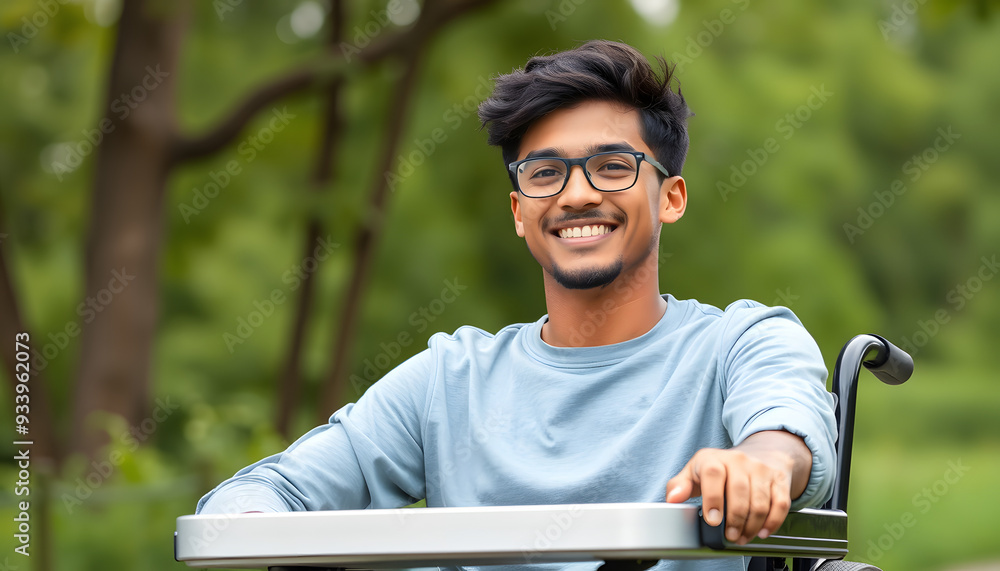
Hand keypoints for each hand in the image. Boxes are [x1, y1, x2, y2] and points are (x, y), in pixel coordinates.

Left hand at [664, 430, 809, 544]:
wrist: (760, 453)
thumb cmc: (722, 467)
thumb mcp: (695, 471)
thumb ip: (679, 485)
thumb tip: (672, 498)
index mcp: (714, 458)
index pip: (713, 474)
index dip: (713, 499)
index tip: (712, 520)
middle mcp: (739, 461)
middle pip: (739, 492)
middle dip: (734, 520)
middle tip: (729, 535)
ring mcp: (761, 469)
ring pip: (760, 502)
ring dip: (751, 525)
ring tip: (742, 536)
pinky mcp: (778, 480)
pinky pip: (780, 504)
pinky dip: (772, 522)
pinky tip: (762, 531)